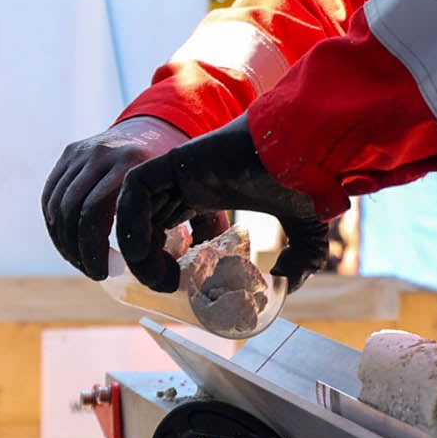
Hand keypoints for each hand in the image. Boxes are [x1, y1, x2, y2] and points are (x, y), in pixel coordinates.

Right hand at [43, 116, 227, 279]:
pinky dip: (55, 225)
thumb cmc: (177, 171)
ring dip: (64, 242)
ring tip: (83, 262)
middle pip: (73, 211)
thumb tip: (183, 279)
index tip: (106, 273)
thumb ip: (199, 230)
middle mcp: (102, 153)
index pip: (96, 211)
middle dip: (78, 251)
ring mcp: (82, 151)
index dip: (94, 249)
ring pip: (57, 206)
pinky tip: (71, 244)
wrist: (159, 124)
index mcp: (132, 163)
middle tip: (94, 272)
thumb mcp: (193, 193)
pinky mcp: (70, 153)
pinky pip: (51, 196)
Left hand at [116, 115, 334, 294]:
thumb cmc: (304, 181)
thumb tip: (287, 284)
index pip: (166, 224)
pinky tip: (147, 250)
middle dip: (145, 257)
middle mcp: (187, 180)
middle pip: (146, 220)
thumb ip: (301, 257)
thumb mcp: (305, 229)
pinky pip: (134, 190)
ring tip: (158, 276)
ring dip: (136, 245)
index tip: (177, 282)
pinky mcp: (174, 160)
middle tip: (165, 284)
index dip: (161, 254)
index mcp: (206, 192)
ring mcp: (179, 169)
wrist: (304, 154)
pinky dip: (131, 220)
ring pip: (134, 207)